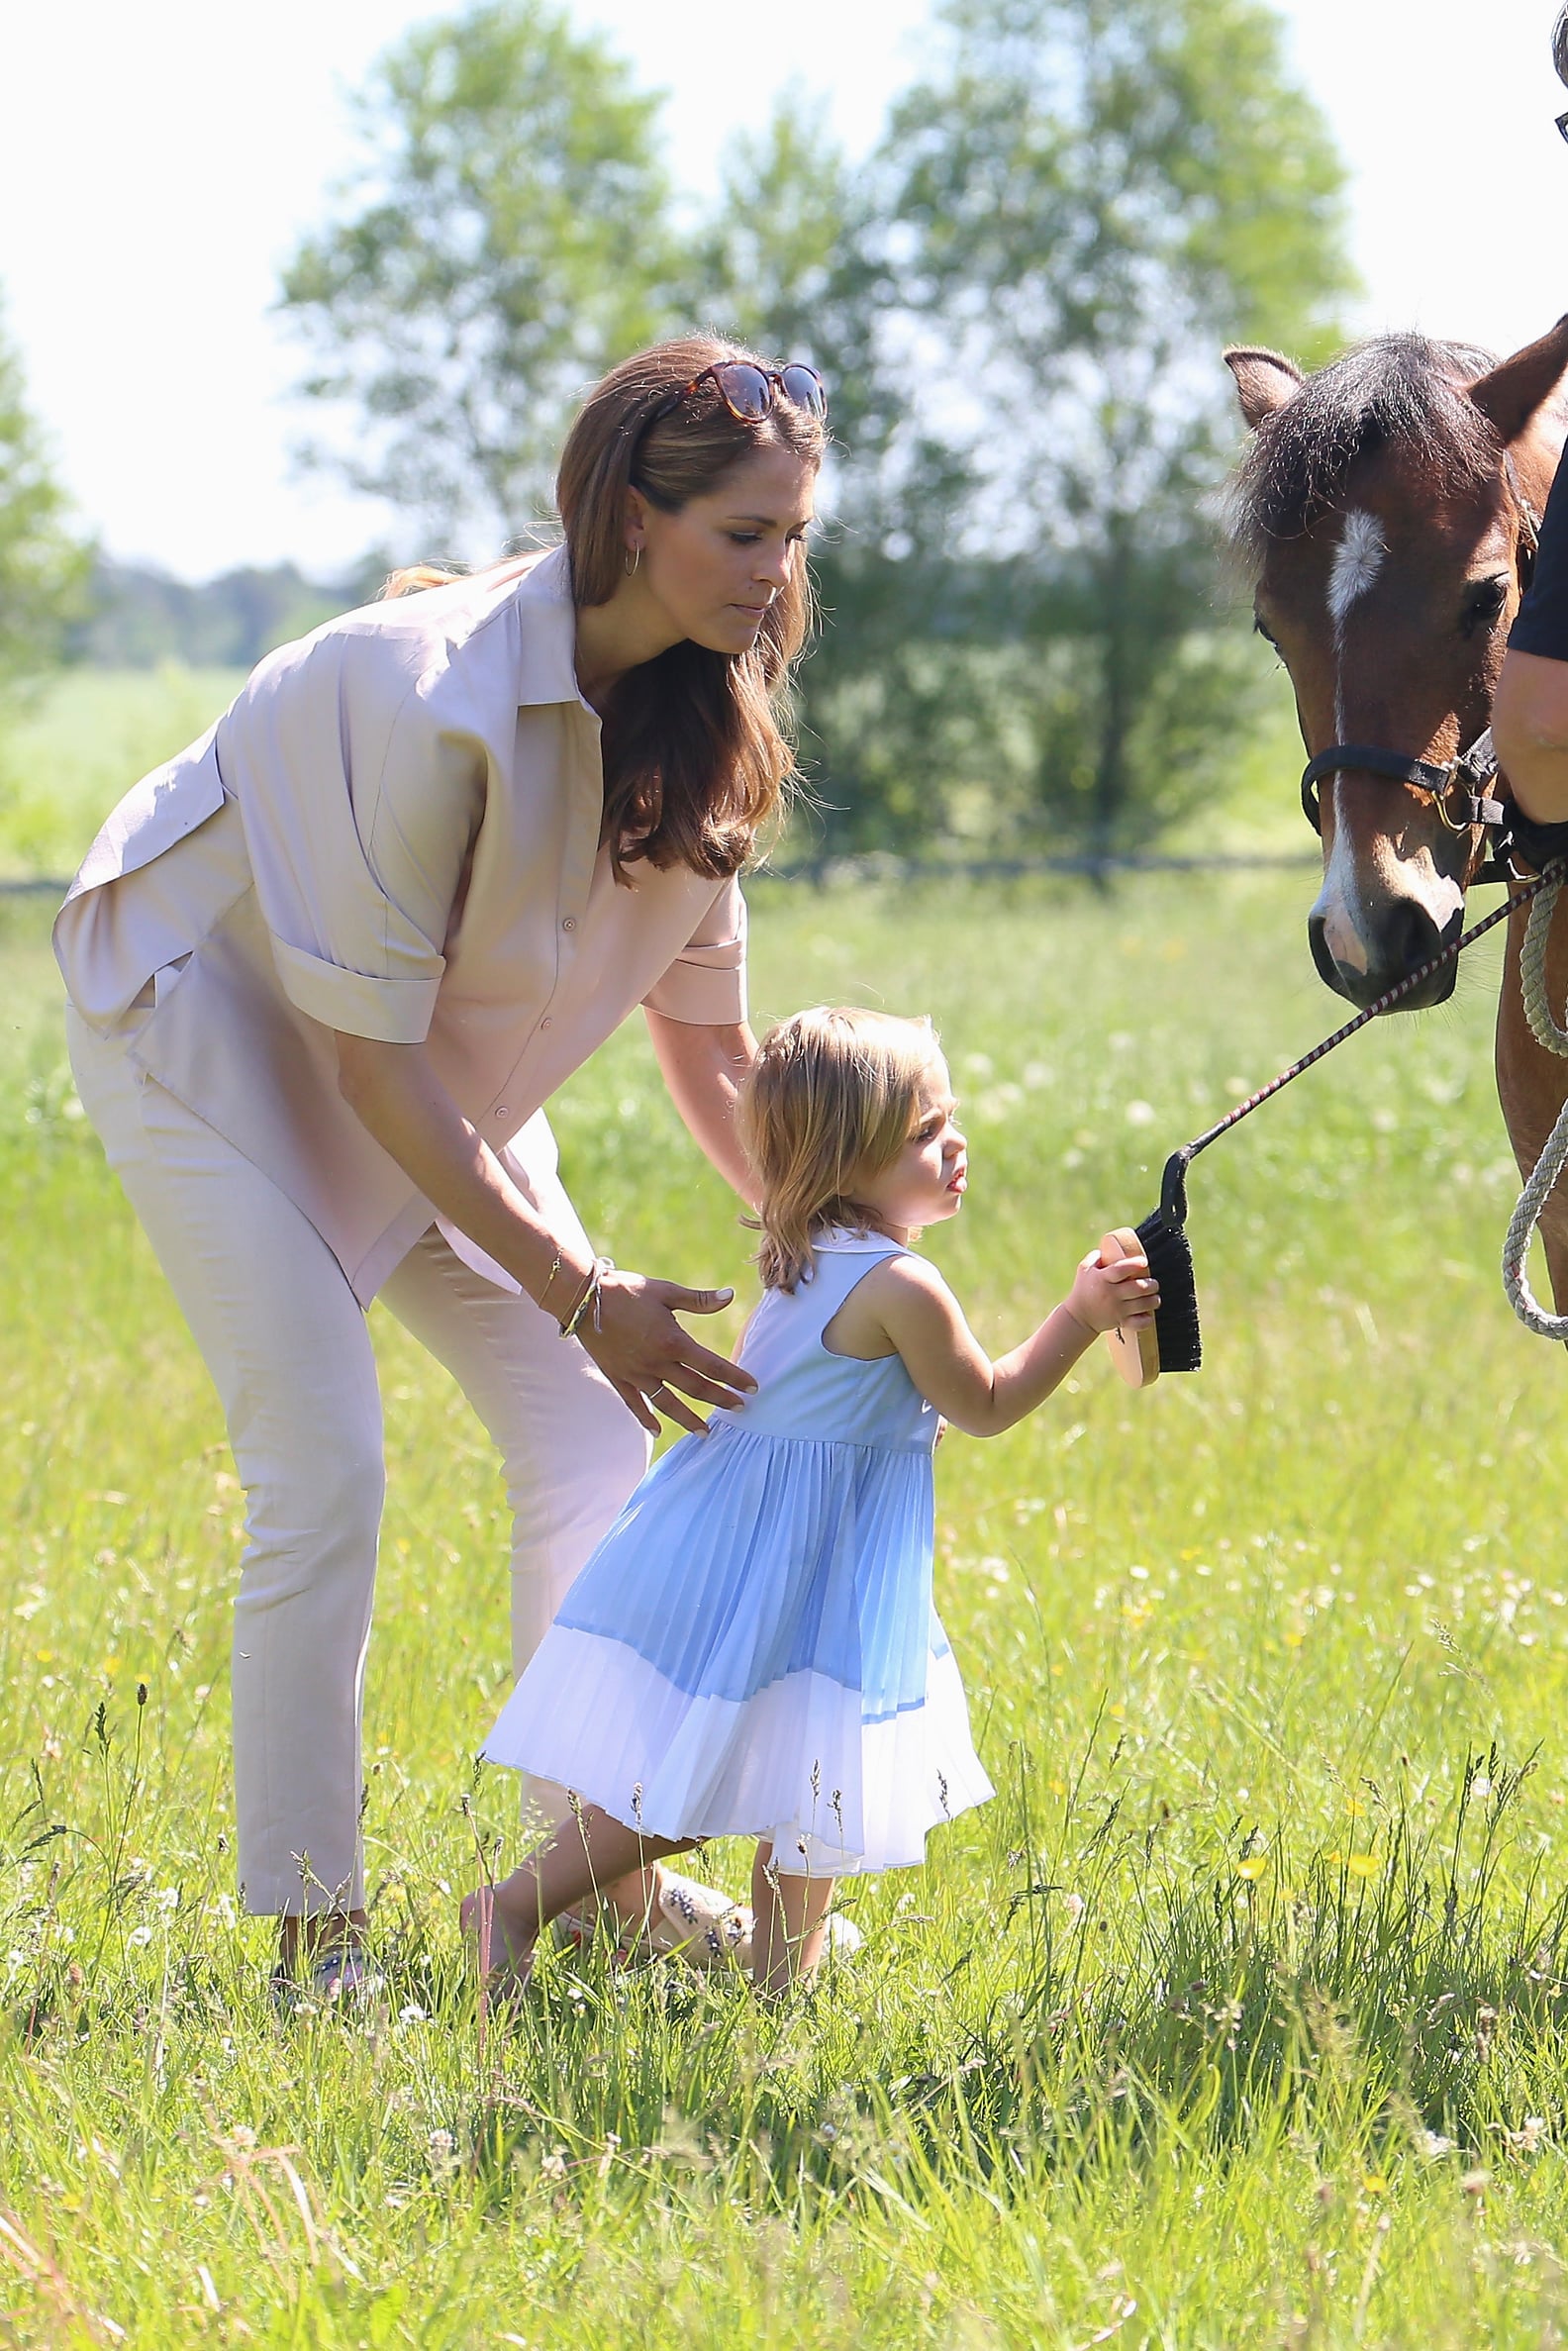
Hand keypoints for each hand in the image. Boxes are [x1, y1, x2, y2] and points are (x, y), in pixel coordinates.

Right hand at [576, 1267, 756, 1435]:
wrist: (583, 1299)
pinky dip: (646, 1418)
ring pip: (668, 1404)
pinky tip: (657, 1431)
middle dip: (720, 1399)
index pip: (712, 1366)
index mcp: (673, 1342)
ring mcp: (637, 1374)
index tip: (752, 1387)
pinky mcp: (618, 1377)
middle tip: (740, 1409)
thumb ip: (699, 1300)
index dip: (734, 1377)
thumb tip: (730, 1296)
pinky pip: (634, 1404)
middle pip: (696, 1388)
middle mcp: (657, 1363)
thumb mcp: (665, 1292)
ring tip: (706, 1433)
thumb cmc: (627, 1290)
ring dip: (688, 1420)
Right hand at [1065, 1247, 1158, 1336]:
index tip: (1144, 1262)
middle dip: (1151, 1284)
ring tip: (1154, 1297)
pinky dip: (1147, 1320)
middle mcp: (1111, 1294)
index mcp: (1102, 1279)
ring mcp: (1117, 1310)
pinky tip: (1148, 1314)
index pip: (1121, 1270)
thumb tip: (1113, 1245)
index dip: (1134, 1265)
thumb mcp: (1084, 1269)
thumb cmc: (1083, 1288)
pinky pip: (1139, 1323)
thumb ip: (1097, 1256)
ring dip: (1153, 1300)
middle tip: (1153, 1283)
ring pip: (1143, 1305)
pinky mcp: (1120, 1322)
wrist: (1078, 1316)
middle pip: (1138, 1288)